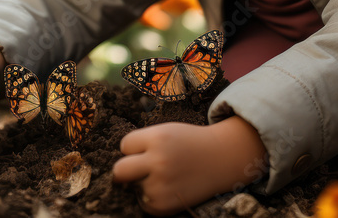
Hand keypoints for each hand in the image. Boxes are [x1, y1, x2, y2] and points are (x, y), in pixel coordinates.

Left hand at [112, 117, 268, 215]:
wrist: (222, 159)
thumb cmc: (189, 143)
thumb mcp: (166, 131)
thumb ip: (141, 144)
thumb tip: (115, 168)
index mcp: (158, 138)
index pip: (124, 145)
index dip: (134, 148)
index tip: (146, 149)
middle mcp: (158, 161)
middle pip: (119, 171)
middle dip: (124, 170)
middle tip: (136, 170)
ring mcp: (162, 185)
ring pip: (132, 187)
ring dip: (142, 184)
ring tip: (164, 177)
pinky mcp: (165, 205)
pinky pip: (144, 203)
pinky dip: (152, 198)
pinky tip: (169, 188)